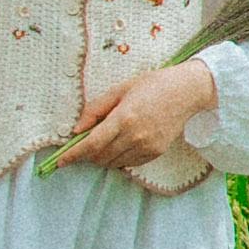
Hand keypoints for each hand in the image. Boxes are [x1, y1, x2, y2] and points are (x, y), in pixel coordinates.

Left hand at [59, 58, 218, 185]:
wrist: (187, 92)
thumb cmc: (153, 85)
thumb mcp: (120, 89)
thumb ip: (95, 109)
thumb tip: (76, 129)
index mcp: (124, 118)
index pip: (92, 144)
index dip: (73, 155)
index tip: (61, 161)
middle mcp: (135, 136)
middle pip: (100, 157)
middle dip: (87, 154)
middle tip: (83, 144)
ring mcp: (147, 147)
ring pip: (113, 163)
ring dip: (102, 156)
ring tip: (105, 140)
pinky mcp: (156, 153)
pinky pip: (129, 163)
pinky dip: (118, 157)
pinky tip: (121, 143)